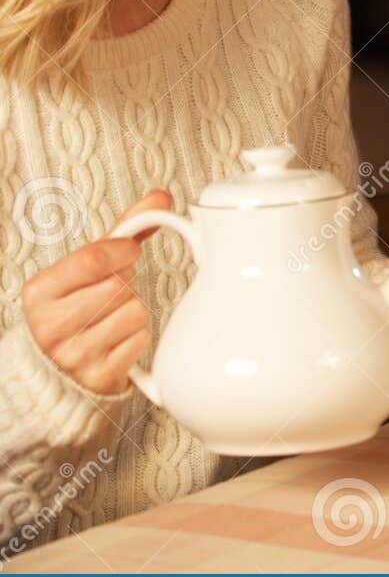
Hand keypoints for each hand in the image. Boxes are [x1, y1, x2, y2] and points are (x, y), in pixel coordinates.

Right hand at [20, 191, 168, 395]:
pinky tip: (117, 341)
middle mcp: (49, 326)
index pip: (92, 259)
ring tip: (112, 317)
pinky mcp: (98, 378)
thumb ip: (124, 230)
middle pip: (119, 286)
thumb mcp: (87, 267)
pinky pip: (142, 341)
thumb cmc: (77, 306)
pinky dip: (138, 337)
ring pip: (135, 312)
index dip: (121, 252)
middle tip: (110, 293)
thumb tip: (161, 198)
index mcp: (39, 292)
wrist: (58, 368)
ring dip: (134, 311)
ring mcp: (73, 356)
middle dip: (126, 284)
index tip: (127, 253)